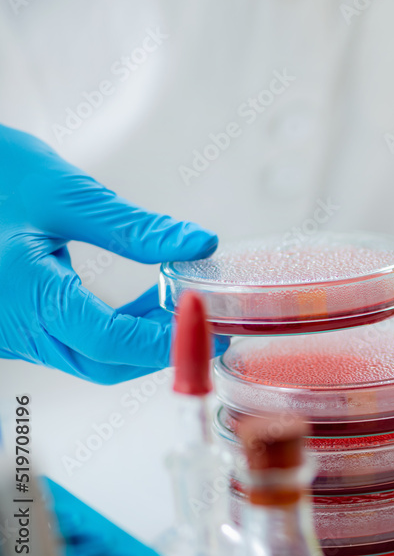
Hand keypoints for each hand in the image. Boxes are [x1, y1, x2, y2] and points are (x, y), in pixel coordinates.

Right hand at [0, 125, 219, 383]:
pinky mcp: (10, 327)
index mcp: (23, 293)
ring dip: (137, 340)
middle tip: (205, 320)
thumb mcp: (63, 193)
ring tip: (178, 305)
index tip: (212, 330)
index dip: (165, 340)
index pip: (110, 341)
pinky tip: (140, 304)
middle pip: (102, 361)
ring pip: (85, 357)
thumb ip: (135, 228)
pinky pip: (67, 344)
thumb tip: (197, 244)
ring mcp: (8, 332)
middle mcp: (11, 326)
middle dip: (158, 346)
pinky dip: (110, 332)